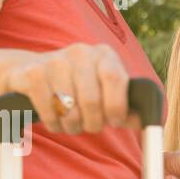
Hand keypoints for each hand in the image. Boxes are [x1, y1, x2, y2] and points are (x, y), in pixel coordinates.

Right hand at [0, 43, 130, 134]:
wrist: (31, 72)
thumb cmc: (78, 87)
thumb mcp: (105, 92)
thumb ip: (127, 107)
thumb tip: (148, 118)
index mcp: (104, 55)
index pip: (115, 79)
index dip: (116, 107)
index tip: (115, 122)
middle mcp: (80, 52)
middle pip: (91, 100)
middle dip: (93, 123)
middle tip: (91, 126)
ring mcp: (54, 61)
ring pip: (69, 109)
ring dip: (72, 126)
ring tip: (72, 123)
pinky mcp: (32, 74)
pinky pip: (49, 111)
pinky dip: (54, 124)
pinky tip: (55, 120)